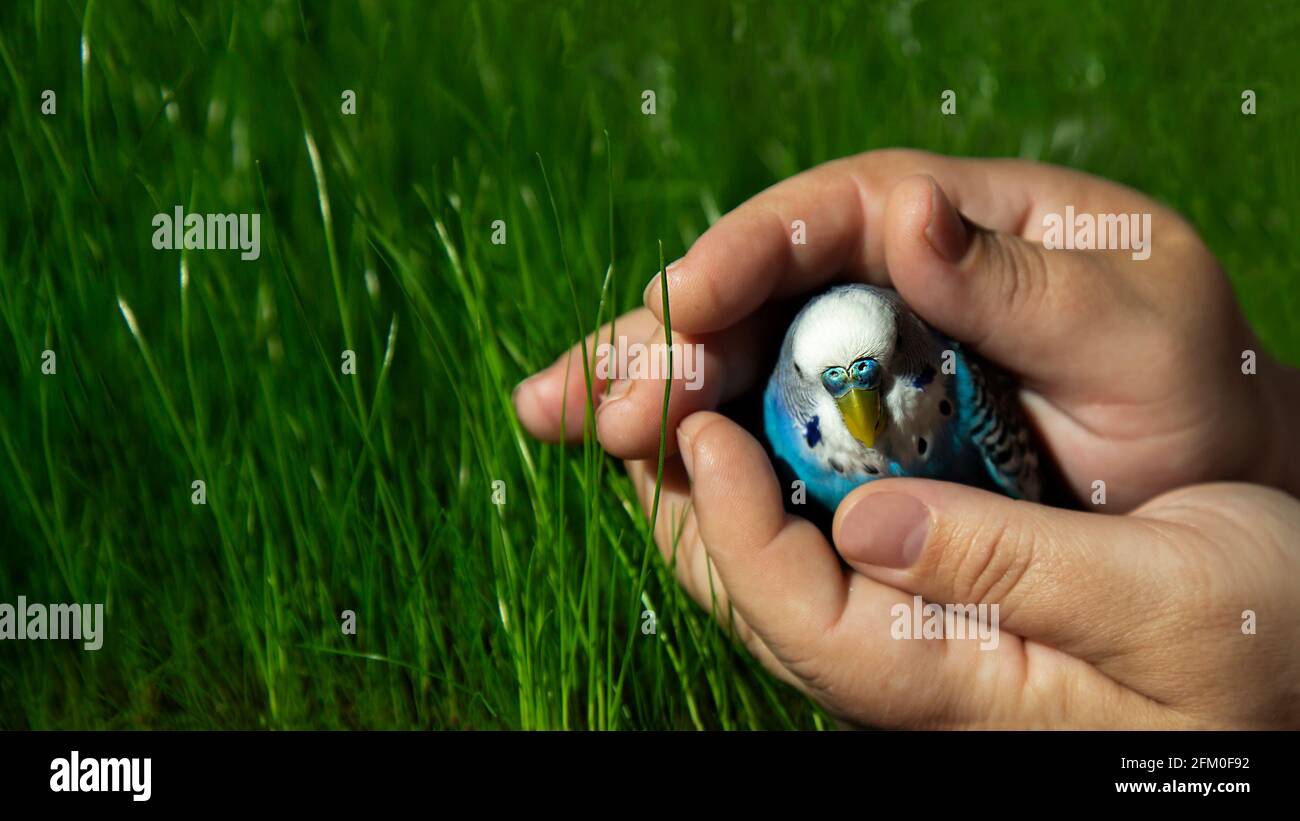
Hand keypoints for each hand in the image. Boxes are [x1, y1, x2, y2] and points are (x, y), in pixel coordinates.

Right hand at [513, 149, 1299, 510]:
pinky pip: (742, 411)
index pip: (823, 215)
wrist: (1199, 468)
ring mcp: (854, 345)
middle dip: (660, 338)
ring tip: (549, 415)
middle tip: (589, 400)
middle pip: (746, 284)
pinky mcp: (839, 414)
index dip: (741, 257)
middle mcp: (881, 273)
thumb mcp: (1137, 328)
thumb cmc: (1185, 390)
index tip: (682, 308)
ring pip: (725, 348)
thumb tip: (901, 210)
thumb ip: (1022, 281)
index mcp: (951, 218)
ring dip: (634, 383)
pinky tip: (606, 446)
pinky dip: (672, 433)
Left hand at [665, 410, 1299, 728]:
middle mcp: (904, 661)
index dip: (727, 513)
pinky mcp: (928, 596)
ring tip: (677, 384)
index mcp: (945, 676)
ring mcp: (909, 630)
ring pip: (766, 560)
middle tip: (642, 388)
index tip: (698, 421)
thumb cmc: (1258, 644)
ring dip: (708, 476)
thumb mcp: (1157, 600)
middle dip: (680, 489)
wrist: (1297, 667)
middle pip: (746, 585)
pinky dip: (771, 470)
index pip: (788, 607)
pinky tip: (766, 406)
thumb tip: (867, 517)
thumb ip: (1008, 565)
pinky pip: (814, 538)